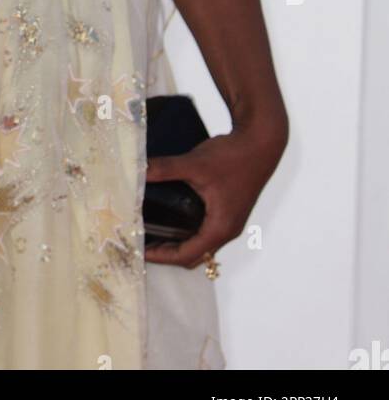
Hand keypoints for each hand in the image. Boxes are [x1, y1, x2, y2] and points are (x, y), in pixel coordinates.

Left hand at [143, 118, 287, 268]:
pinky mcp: (230, 210)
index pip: (187, 255)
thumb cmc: (233, 156)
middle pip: (194, 255)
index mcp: (220, 228)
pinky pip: (206, 231)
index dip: (161, 256)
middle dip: (167, 253)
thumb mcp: (195, 163)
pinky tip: (171, 216)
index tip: (139, 250)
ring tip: (152, 231)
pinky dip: (187, 231)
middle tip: (142, 241)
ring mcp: (230, 221)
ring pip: (200, 243)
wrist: (261, 143)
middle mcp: (227, 230)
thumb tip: (138, 172)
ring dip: (178, 242)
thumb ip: (166, 168)